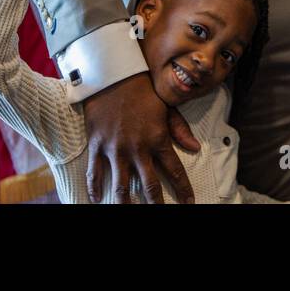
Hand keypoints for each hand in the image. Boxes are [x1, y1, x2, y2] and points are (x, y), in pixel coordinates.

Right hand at [83, 72, 199, 203]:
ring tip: (128, 213)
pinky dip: (94, 189)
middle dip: (156, 204)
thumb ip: (180, 130)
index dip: (183, 189)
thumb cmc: (143, 90)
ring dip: (126, 204)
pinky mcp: (98, 146)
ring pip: (121, 186)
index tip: (188, 203)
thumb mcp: (167, 107)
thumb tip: (195, 148)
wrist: (113, 76)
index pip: (175, 171)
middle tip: (161, 214)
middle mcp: (138, 149)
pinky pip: (94, 173)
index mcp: (158, 139)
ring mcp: (116, 150)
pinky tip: (96, 201)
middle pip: (149, 186)